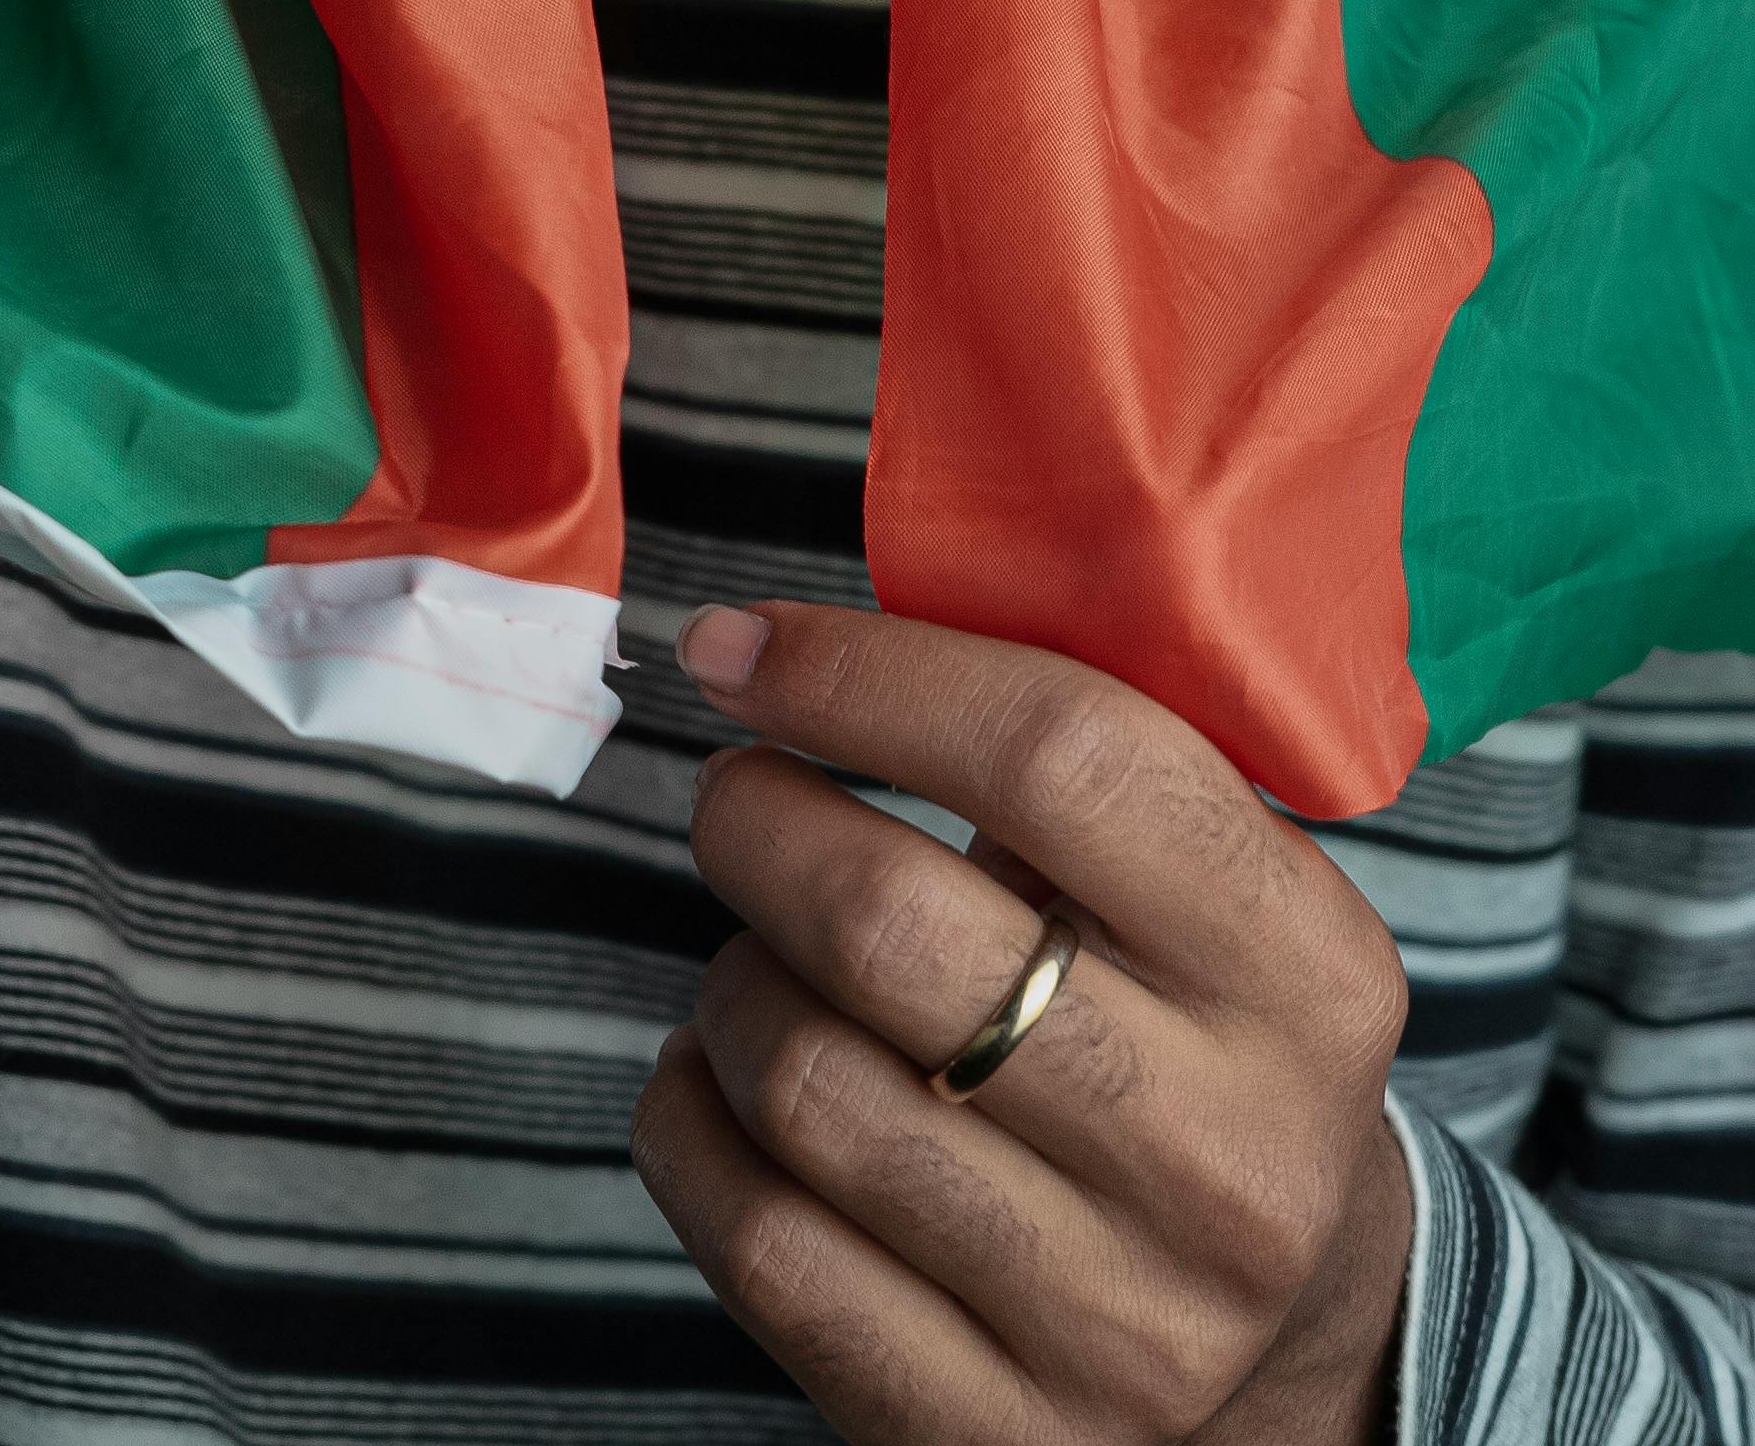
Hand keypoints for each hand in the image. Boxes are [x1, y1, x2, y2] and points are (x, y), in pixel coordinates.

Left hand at [631, 604, 1414, 1445]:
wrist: (1295, 1350)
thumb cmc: (1195, 1040)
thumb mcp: (1218, 894)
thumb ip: (1074, 763)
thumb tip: (807, 640)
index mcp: (1308, 975)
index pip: (1061, 754)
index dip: (863, 675)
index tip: (738, 648)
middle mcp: (1230, 1159)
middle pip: (890, 926)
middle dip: (756, 823)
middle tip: (738, 797)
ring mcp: (1118, 1323)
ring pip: (805, 1083)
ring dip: (734, 986)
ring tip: (768, 961)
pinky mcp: (992, 1436)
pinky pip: (759, 1242)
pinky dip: (697, 1127)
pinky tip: (730, 1085)